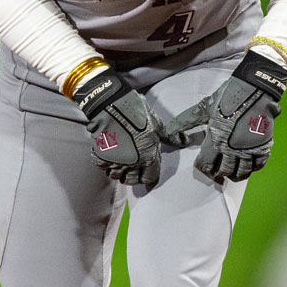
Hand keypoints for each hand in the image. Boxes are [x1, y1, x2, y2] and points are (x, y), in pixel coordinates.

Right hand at [71, 69, 165, 185]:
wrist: (112, 105)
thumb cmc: (137, 112)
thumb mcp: (157, 124)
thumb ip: (169, 137)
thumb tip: (185, 141)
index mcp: (149, 157)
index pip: (149, 178)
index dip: (147, 175)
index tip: (144, 172)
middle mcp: (133, 164)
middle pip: (132, 181)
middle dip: (132, 176)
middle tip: (130, 166)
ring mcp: (116, 162)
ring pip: (116, 176)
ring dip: (117, 171)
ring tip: (118, 160)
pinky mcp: (101, 158)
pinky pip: (103, 167)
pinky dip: (104, 163)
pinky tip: (107, 154)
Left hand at [192, 51, 286, 182]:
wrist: (255, 87)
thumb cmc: (227, 96)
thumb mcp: (203, 108)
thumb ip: (184, 122)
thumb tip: (166, 133)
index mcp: (216, 140)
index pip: (206, 165)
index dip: (202, 168)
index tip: (202, 165)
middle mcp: (233, 148)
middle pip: (224, 171)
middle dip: (218, 173)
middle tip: (216, 171)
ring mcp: (250, 148)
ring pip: (242, 172)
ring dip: (235, 175)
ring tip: (231, 173)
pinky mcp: (264, 145)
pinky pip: (258, 165)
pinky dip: (252, 168)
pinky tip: (248, 165)